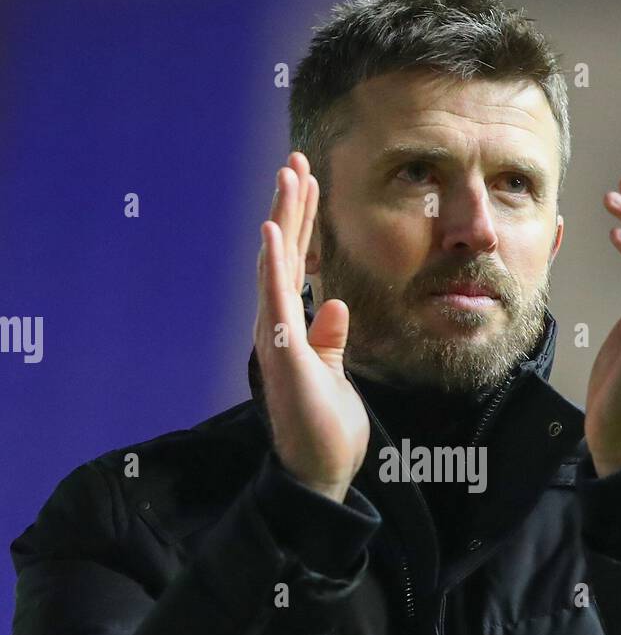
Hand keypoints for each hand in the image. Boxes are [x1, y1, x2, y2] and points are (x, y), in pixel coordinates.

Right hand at [254, 152, 369, 502]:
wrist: (318, 473)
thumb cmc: (324, 429)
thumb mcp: (334, 375)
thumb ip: (330, 340)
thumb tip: (335, 307)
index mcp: (291, 329)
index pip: (295, 265)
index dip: (301, 223)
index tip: (307, 183)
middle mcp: (277, 327)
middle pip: (283, 256)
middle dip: (291, 207)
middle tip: (296, 161)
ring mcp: (276, 339)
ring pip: (277, 267)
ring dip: (282, 220)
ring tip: (287, 175)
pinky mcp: (284, 355)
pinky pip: (276, 302)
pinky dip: (273, 265)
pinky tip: (272, 231)